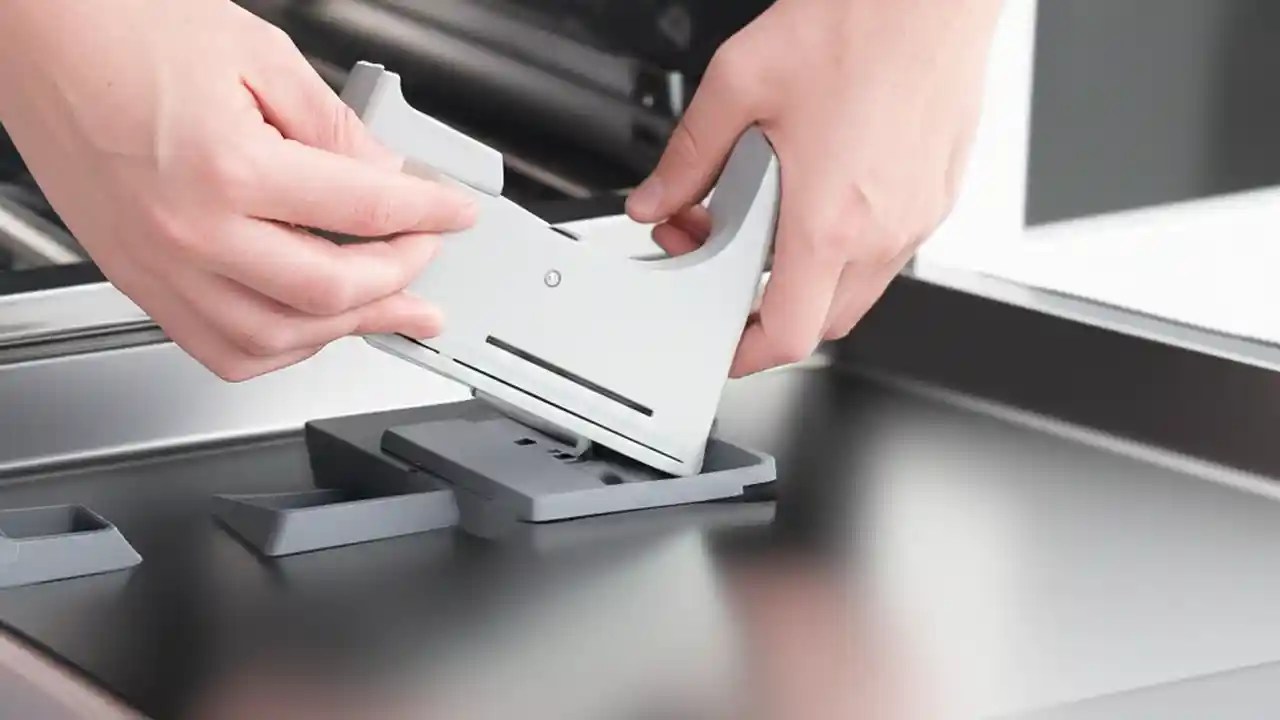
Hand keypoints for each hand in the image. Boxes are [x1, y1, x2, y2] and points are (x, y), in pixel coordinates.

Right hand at [0, 1, 474, 380]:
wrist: (34, 29)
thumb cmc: (121, 26)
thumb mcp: (257, 55)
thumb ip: (333, 125)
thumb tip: (385, 174)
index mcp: (228, 167)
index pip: (366, 210)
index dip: (429, 213)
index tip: (455, 212)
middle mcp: (191, 231)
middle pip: (329, 291)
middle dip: (399, 278)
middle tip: (428, 259)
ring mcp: (158, 265)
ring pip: (276, 338)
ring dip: (346, 328)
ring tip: (391, 312)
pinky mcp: (137, 278)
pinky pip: (218, 348)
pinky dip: (278, 348)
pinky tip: (311, 327)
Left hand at [627, 0, 1001, 376]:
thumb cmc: (859, 23)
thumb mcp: (740, 85)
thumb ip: (688, 157)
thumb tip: (656, 199)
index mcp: (830, 218)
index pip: (789, 334)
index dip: (745, 354)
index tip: (723, 345)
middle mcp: (885, 229)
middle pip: (824, 321)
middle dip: (766, 310)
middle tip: (726, 261)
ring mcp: (920, 215)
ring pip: (858, 288)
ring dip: (808, 276)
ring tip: (770, 216)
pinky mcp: (940, 194)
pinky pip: (889, 250)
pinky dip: (847, 245)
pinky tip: (819, 192)